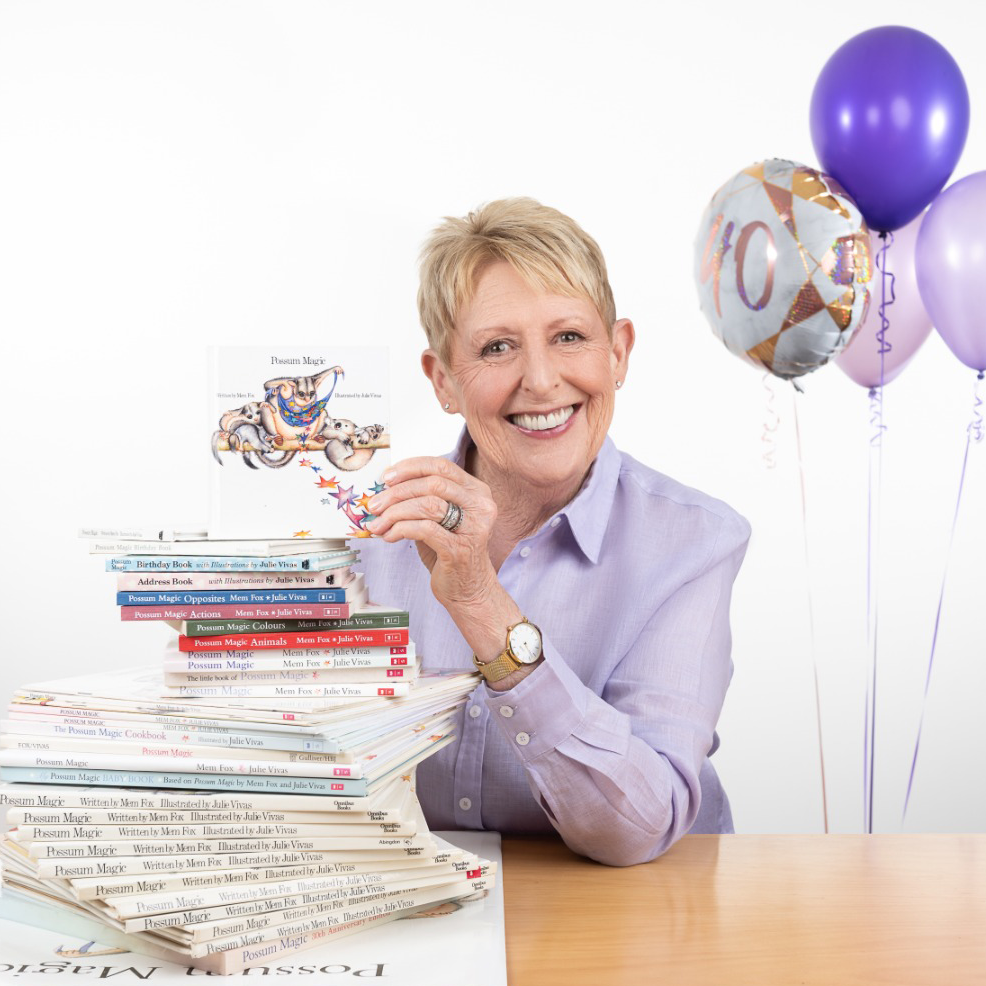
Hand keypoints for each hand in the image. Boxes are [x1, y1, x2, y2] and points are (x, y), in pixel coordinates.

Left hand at [365, 456, 497, 608]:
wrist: (468, 589)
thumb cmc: (451, 551)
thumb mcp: (441, 518)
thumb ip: (424, 498)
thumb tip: (386, 486)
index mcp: (477, 492)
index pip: (441, 467)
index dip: (410, 468)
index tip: (386, 477)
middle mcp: (480, 506)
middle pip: (433, 484)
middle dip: (397, 492)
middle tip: (375, 504)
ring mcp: (473, 528)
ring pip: (428, 505)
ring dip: (395, 512)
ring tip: (378, 524)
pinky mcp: (460, 549)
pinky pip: (424, 530)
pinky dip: (400, 529)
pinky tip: (389, 536)